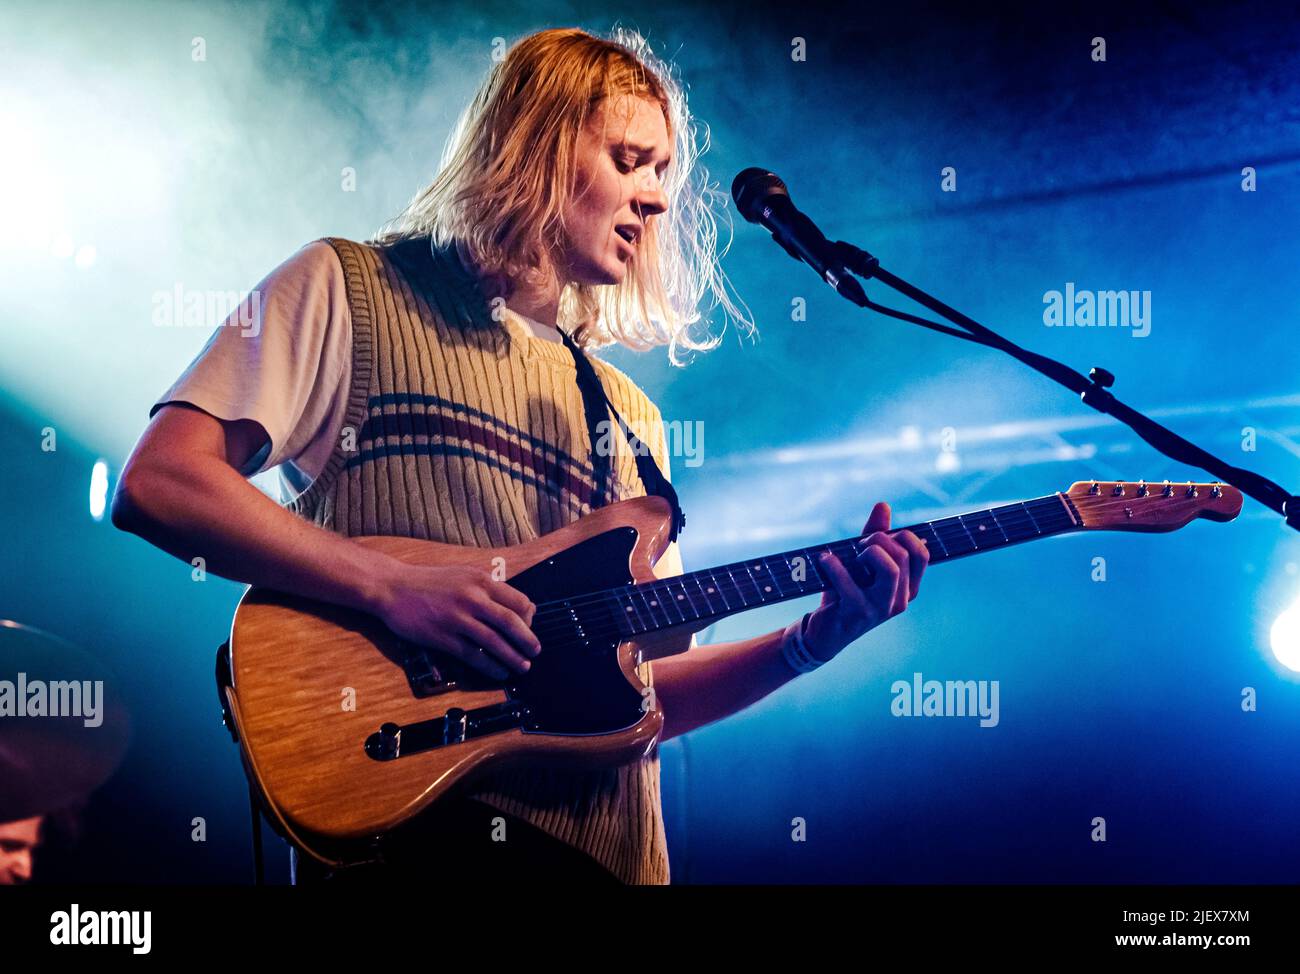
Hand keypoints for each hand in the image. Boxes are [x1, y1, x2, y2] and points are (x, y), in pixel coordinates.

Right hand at [373, 561, 539, 679]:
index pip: (518, 601)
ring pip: (494, 642)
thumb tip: (520, 606)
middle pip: (510, 623)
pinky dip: (489, 666)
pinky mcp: (443, 637)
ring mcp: (457, 618)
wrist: (393, 587)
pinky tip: (497, 671)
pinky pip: (473, 655)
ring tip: (521, 667)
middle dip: (527, 641)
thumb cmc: (430, 582)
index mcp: (480, 580)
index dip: (529, 619)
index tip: (530, 629)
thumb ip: (490, 589)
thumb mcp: (464, 575)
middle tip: (535, 652)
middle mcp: (472, 598)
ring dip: (512, 657)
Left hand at [803, 501, 928, 661]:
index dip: (901, 536)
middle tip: (858, 546)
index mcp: (908, 587)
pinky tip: (824, 560)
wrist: (824, 631)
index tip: (878, 537)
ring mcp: (881, 609)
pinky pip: (850, 584)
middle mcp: (901, 600)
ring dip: (868, 552)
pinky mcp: (858, 614)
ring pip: (890, 569)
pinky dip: (835, 566)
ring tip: (849, 555)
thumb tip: (883, 505)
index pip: (922, 553)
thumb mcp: (861, 561)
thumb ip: (874, 534)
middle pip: (904, 556)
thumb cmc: (845, 592)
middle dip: (878, 540)